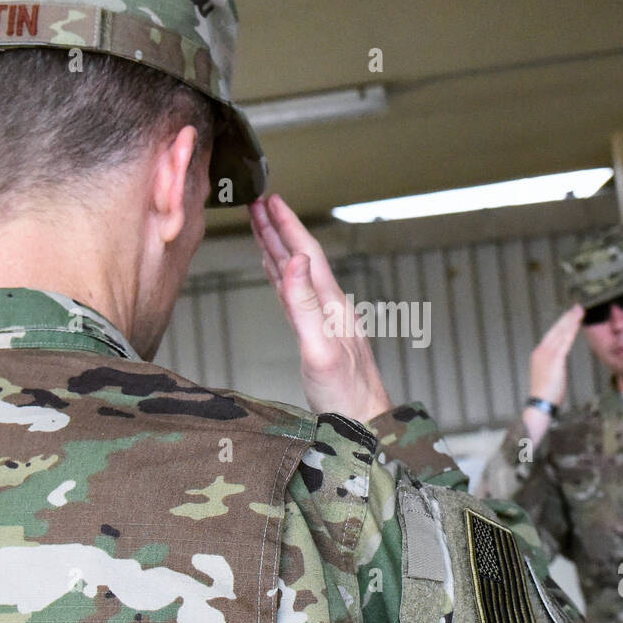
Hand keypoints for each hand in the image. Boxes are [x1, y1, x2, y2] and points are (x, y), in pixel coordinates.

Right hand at [249, 194, 392, 421]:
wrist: (365, 422)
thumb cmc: (345, 393)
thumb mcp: (321, 349)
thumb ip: (306, 305)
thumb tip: (297, 261)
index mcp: (331, 304)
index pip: (307, 253)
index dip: (287, 225)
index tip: (269, 199)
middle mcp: (330, 306)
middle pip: (301, 257)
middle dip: (278, 229)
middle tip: (257, 203)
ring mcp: (324, 319)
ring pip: (296, 274)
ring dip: (278, 249)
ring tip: (260, 227)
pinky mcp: (317, 335)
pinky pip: (295, 295)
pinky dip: (282, 277)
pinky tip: (277, 272)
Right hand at [529, 305, 584, 405]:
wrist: (540, 403)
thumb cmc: (545, 393)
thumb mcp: (549, 374)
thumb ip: (554, 364)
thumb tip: (561, 361)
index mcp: (539, 353)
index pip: (552, 334)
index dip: (562, 324)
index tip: (569, 315)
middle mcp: (541, 350)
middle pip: (556, 330)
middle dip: (567, 317)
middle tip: (577, 307)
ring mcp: (547, 354)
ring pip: (561, 333)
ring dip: (571, 321)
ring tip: (579, 311)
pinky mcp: (554, 359)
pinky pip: (565, 342)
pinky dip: (571, 331)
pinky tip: (577, 324)